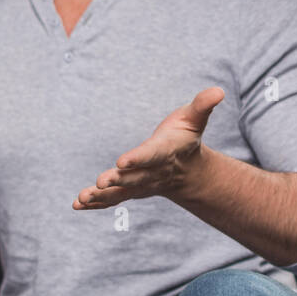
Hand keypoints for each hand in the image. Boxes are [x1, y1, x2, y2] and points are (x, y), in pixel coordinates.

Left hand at [73, 87, 223, 209]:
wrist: (186, 171)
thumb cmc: (184, 138)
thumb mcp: (194, 119)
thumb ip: (202, 106)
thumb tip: (218, 91)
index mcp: (165, 152)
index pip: (150, 155)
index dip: (137, 158)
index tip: (121, 161)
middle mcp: (152, 172)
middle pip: (134, 177)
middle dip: (117, 179)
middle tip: (100, 182)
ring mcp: (140, 184)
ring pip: (121, 191)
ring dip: (101, 196)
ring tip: (82, 197)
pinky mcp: (129, 190)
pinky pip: (113, 199)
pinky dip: (96, 203)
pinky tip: (77, 204)